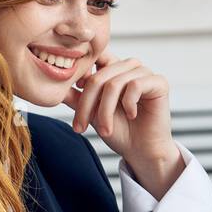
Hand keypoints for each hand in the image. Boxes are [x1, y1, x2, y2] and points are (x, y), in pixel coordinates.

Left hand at [63, 50, 184, 197]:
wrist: (141, 151)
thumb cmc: (119, 131)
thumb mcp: (91, 113)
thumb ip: (76, 98)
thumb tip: (53, 87)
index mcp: (112, 69)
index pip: (92, 60)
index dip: (80, 77)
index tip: (74, 98)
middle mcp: (128, 66)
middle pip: (99, 77)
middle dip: (87, 105)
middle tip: (81, 127)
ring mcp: (144, 72)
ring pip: (114, 84)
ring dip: (105, 111)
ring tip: (105, 129)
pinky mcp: (158, 82)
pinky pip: (135, 86)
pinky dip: (128, 104)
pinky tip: (131, 115)